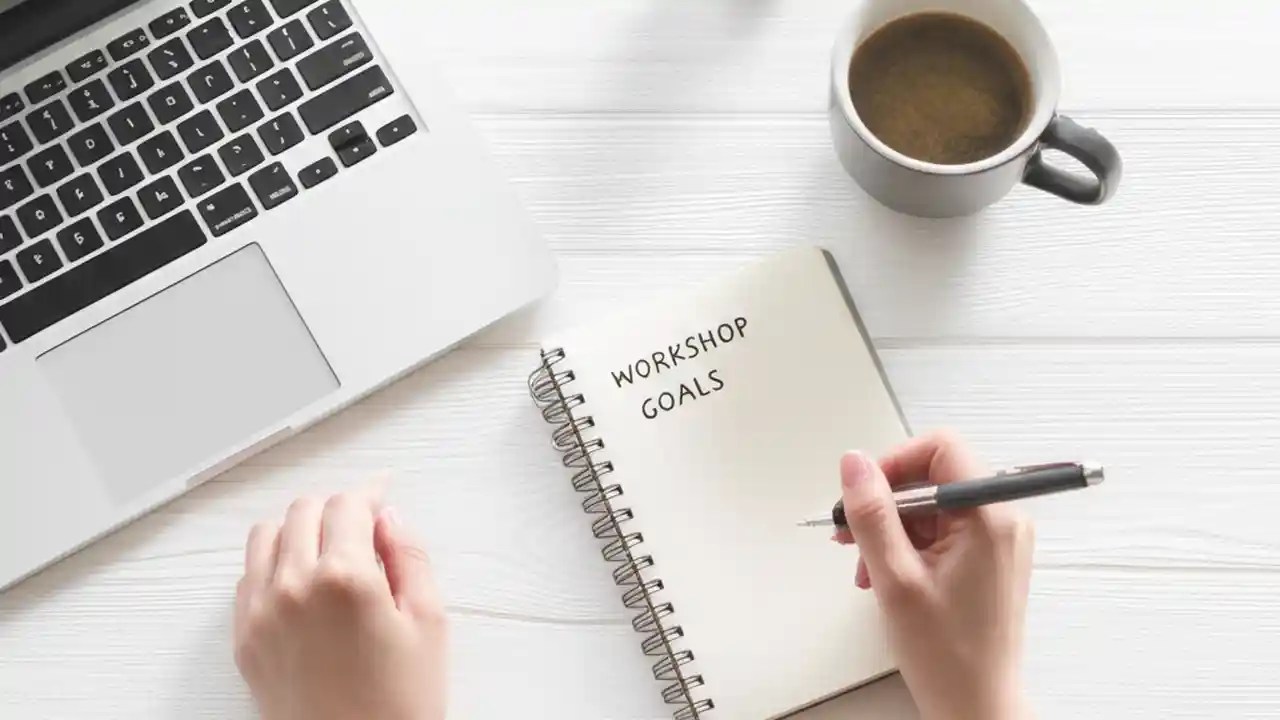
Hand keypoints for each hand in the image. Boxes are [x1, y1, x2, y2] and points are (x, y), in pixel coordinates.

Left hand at [234, 491, 447, 719]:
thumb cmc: (398, 707)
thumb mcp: (429, 624)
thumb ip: (410, 558)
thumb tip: (389, 520)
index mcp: (345, 578)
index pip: (348, 504)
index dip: (370, 491)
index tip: (381, 493)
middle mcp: (294, 587)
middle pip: (304, 510)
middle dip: (337, 506)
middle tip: (363, 522)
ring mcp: (261, 613)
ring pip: (266, 535)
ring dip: (298, 527)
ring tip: (329, 545)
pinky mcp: (245, 639)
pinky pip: (247, 577)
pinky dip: (272, 562)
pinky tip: (301, 578)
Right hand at [835, 433, 1033, 719]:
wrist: (977, 707)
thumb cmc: (948, 655)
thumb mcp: (895, 578)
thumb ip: (872, 514)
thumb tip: (854, 463)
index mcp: (991, 517)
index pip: (942, 448)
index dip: (895, 463)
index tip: (863, 493)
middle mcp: (1003, 520)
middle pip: (933, 476)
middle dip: (885, 503)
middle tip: (849, 534)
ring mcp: (998, 540)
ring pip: (931, 505)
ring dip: (890, 529)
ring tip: (865, 568)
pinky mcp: (988, 558)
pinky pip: (941, 531)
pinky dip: (907, 546)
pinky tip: (883, 576)